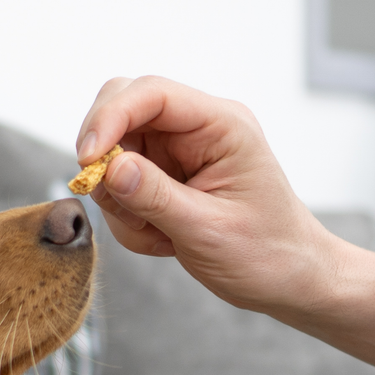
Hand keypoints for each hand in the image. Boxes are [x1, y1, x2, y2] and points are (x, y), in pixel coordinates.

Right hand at [75, 76, 341, 317]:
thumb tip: (110, 168)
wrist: (288, 280)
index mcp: (221, 125)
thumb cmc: (266, 253)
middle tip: (111, 200)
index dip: (110, 118)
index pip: (152, 94)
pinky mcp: (166, 180)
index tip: (87, 158)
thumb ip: (156, 197)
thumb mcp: (208, 230)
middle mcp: (197, 130)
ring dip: (121, 202)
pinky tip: (163, 240)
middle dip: (106, 157)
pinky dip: (128, 220)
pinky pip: (123, 189)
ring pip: (115, 156)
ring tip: (159, 236)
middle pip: (123, 110)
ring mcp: (179, 154)